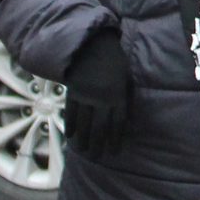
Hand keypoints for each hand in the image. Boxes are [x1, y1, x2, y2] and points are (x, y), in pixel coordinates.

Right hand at [60, 31, 132, 156]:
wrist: (92, 43)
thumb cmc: (113, 59)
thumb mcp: (126, 76)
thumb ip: (126, 95)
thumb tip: (128, 116)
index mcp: (118, 95)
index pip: (117, 123)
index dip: (116, 139)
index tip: (114, 152)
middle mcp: (102, 99)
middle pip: (99, 127)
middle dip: (98, 144)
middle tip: (96, 156)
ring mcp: (86, 96)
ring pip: (84, 123)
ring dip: (83, 138)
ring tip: (83, 150)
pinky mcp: (73, 92)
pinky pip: (71, 112)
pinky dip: (71, 125)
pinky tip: (71, 135)